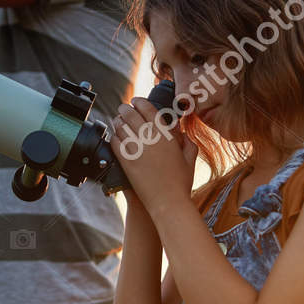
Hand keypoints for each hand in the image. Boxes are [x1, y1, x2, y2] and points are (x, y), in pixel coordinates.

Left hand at [111, 97, 197, 216]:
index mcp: (165, 134)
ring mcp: (136, 149)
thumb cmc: (181, 182)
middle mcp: (150, 138)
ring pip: (121, 127)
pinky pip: (115, 143)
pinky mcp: (126, 161)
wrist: (168, 202)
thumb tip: (181, 132)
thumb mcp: (190, 159)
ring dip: (118, 121)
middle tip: (123, 108)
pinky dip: (114, 137)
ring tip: (118, 120)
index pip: (148, 109)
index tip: (136, 101)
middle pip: (131, 114)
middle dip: (125, 108)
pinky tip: (114, 137)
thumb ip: (187, 142)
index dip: (139, 102)